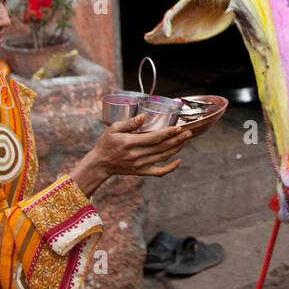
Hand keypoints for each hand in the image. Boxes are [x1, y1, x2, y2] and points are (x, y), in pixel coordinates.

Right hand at [72, 115, 191, 194]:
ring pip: (163, 157)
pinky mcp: (142, 171)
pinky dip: (171, 168)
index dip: (168, 133)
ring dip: (177, 148)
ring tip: (186, 140)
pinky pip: (159, 172)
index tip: (178, 128)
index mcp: (130, 143)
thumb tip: (144, 116)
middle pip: (162, 147)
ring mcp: (140, 165)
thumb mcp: (113, 129)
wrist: (101, 164)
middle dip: (177, 139)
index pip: (154, 138)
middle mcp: (137, 155)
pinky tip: (179, 160)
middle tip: (188, 132)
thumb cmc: (107, 143)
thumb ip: (129, 123)